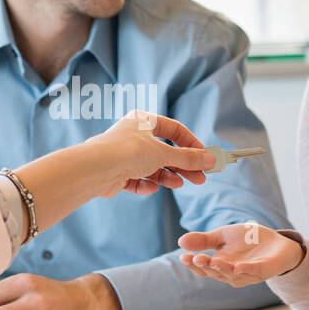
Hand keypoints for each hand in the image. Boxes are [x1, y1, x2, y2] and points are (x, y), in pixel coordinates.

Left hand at [85, 111, 215, 197]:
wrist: (97, 169)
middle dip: (182, 166)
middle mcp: (133, 135)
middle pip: (165, 151)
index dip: (191, 144)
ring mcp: (124, 155)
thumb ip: (189, 158)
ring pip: (151, 167)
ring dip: (166, 176)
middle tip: (200, 179)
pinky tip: (152, 188)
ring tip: (177, 185)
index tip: (205, 157)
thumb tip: (211, 160)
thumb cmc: (129, 152)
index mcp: (143, 121)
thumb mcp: (164, 154)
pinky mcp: (117, 173)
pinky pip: (136, 179)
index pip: (174, 129)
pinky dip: (146, 184)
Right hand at [177, 223, 303, 285]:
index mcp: (221, 266)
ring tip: (212, 261)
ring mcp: (249, 274)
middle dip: (205, 266)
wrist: (277, 242)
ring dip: (223, 269)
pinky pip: (254, 271)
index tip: (184, 256)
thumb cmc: (248, 241)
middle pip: (216, 273)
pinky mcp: (264, 270)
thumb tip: (180, 241)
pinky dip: (246, 270)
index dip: (193, 265)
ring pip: (233, 275)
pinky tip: (238, 266)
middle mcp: (233, 274)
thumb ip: (204, 240)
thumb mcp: (223, 236)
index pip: (204, 269)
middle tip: (195, 258)